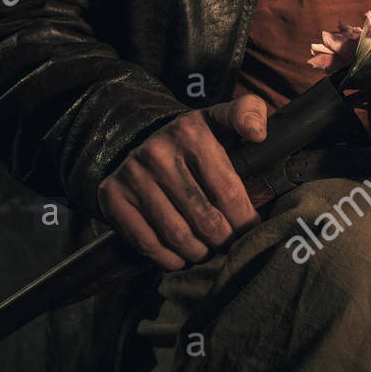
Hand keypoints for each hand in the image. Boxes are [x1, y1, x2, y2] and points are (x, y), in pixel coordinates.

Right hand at [98, 94, 265, 269]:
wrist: (135, 138)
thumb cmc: (190, 140)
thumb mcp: (217, 118)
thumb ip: (247, 112)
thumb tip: (258, 133)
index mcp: (190, 133)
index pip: (228, 192)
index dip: (245, 220)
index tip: (252, 231)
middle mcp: (158, 153)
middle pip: (205, 218)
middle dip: (224, 240)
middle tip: (229, 246)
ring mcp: (132, 176)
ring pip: (178, 235)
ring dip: (199, 253)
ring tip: (208, 252)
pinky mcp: (112, 196)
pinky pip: (147, 242)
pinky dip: (169, 259)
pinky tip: (181, 258)